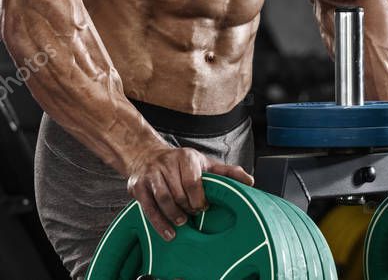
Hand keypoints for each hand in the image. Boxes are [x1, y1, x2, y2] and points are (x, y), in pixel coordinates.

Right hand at [126, 145, 253, 240]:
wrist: (146, 155)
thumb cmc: (180, 163)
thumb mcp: (204, 163)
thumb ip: (227, 172)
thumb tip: (250, 181)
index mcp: (186, 157)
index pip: (193, 181)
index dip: (199, 198)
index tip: (204, 207)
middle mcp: (166, 163)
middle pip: (178, 193)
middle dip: (187, 208)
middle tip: (193, 215)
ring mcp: (151, 174)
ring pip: (163, 200)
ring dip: (174, 215)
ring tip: (182, 222)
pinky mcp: (137, 186)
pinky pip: (148, 207)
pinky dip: (159, 222)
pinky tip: (169, 233)